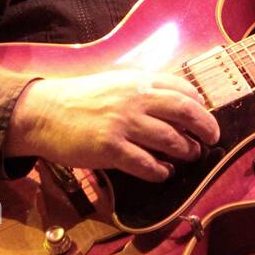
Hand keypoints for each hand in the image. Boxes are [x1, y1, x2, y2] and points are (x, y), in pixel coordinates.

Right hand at [4, 70, 220, 182]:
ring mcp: (123, 125)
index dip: (200, 104)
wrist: (43, 113)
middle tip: (211, 138)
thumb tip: (174, 104)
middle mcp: (135, 99)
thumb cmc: (80, 99)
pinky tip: (163, 173)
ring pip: (171, 140)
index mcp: (138, 81)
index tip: (205, 115)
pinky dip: (161, 171)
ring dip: (186, 151)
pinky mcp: (111, 149)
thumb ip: (143, 90)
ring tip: (189, 156)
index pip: (183, 88)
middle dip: (206, 127)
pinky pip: (147, 164)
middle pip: (186, 112)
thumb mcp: (115, 83)